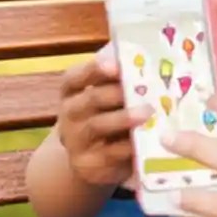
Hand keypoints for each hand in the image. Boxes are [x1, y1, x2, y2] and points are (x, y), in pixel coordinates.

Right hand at [56, 45, 151, 187]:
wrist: (90, 158)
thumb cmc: (107, 114)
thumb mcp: (108, 94)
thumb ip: (118, 75)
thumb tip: (143, 51)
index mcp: (71, 91)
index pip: (75, 77)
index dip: (94, 69)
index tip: (116, 65)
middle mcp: (69, 114)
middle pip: (89, 100)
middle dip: (115, 93)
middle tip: (141, 89)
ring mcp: (75, 141)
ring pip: (97, 126)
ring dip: (123, 119)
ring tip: (147, 113)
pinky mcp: (87, 165)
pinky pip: (109, 154)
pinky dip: (128, 146)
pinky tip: (146, 138)